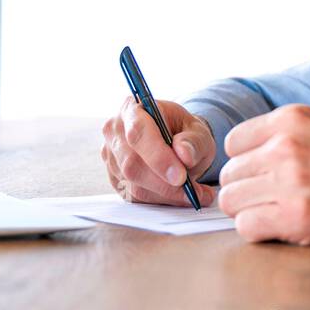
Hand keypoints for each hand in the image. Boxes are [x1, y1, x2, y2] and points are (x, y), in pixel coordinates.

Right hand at [100, 97, 218, 206]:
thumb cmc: (183, 132)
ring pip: (133, 184)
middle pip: (131, 163)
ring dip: (167, 194)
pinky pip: (135, 196)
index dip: (158, 157)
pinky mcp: (115, 178)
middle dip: (163, 182)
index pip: (139, 133)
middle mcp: (115, 131)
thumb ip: (194, 140)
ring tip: (196, 194)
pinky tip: (181, 196)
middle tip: (192, 190)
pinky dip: (161, 200)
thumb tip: (185, 154)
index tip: (180, 176)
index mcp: (133, 109)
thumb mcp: (198, 130)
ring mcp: (111, 156)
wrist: (175, 142)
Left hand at [216, 103, 309, 264]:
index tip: (264, 176)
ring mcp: (290, 180)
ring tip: (279, 214)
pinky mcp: (296, 216)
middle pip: (230, 174)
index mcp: (291, 119)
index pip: (234, 142)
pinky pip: (246, 227)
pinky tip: (284, 228)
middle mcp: (286, 145)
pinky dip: (260, 232)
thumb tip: (239, 157)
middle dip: (247, 191)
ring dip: (250, 212)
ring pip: (232, 201)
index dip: (246, 163)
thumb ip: (283, 135)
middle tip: (274, 201)